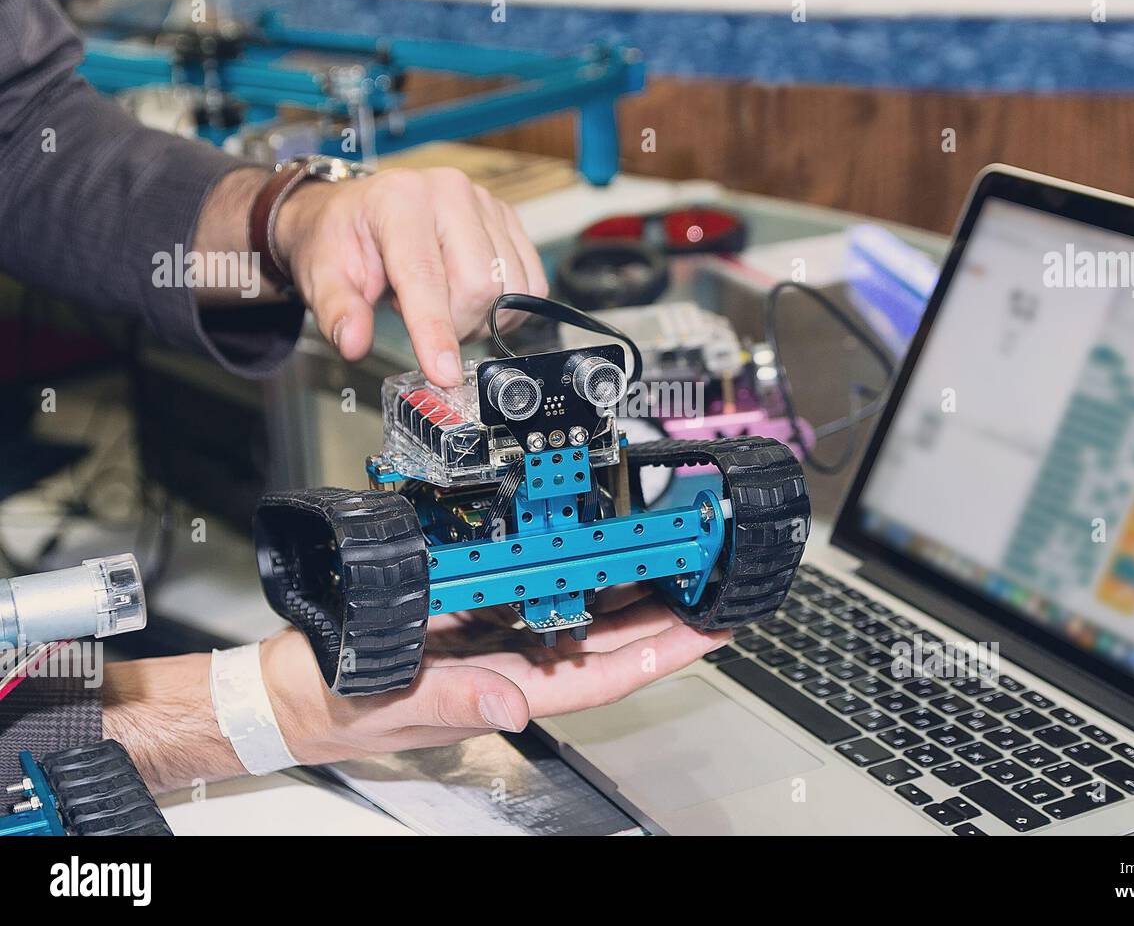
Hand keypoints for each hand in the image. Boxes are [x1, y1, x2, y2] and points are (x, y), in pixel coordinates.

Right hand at [261, 586, 728, 765]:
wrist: (291, 687)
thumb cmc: (341, 703)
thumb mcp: (394, 702)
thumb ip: (455, 701)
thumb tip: (512, 704)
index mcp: (504, 690)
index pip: (601, 677)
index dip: (660, 655)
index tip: (707, 633)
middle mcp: (511, 665)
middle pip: (606, 647)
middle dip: (665, 621)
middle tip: (713, 588)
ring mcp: (495, 639)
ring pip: (580, 620)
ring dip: (631, 598)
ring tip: (677, 566)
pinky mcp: (472, 614)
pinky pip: (536, 594)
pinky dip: (572, 577)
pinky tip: (599, 558)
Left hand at [274, 167, 547, 386]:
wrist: (359, 211)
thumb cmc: (344, 240)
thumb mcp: (323, 275)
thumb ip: (338, 310)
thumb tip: (354, 343)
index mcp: (400, 200)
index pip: (426, 276)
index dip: (436, 331)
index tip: (445, 375)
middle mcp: (450, 192)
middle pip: (480, 285)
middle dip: (455, 325)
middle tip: (424, 325)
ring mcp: (485, 203)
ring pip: (511, 288)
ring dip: (481, 318)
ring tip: (445, 307)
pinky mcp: (508, 219)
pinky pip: (531, 281)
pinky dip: (507, 308)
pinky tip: (472, 300)